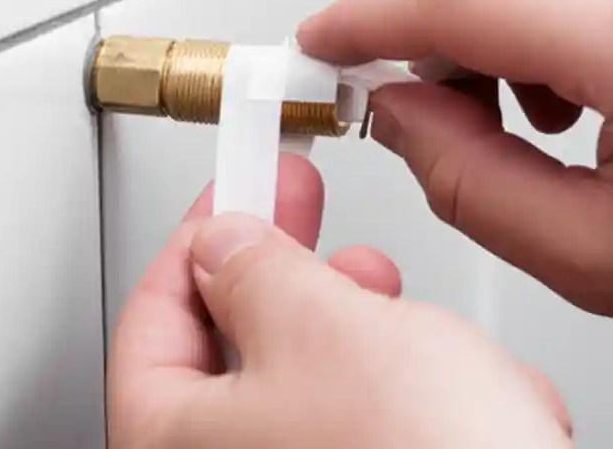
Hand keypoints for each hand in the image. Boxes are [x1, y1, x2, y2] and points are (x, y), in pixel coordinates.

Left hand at [108, 154, 571, 447]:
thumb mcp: (320, 324)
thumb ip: (255, 268)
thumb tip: (225, 243)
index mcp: (174, 443)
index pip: (151, 317)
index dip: (196, 237)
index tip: (234, 188)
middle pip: (234, 348)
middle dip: (291, 278)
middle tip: (306, 215)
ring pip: (315, 379)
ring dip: (368, 332)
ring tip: (413, 323)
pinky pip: (374, 421)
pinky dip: (413, 389)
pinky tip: (462, 383)